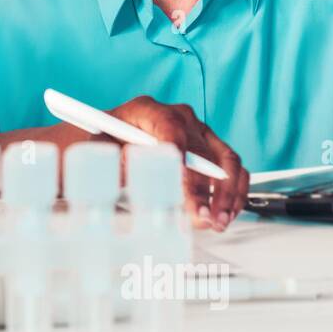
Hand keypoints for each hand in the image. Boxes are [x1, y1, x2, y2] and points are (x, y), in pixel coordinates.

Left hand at [107, 96, 248, 230]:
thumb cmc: (103, 141)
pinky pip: (233, 167)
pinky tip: (226, 212)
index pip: (170, 129)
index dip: (180, 158)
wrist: (108, 139)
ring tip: (217, 221)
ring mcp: (198, 131)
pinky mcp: (210, 147)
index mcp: (148, 110)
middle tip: (199, 217)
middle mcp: (179, 117)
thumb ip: (116, 158)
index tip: (182, 184)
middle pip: (201, 150)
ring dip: (226, 193)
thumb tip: (134, 171)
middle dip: (202, 188)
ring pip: (226, 158)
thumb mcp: (98, 148)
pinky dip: (234, 191)